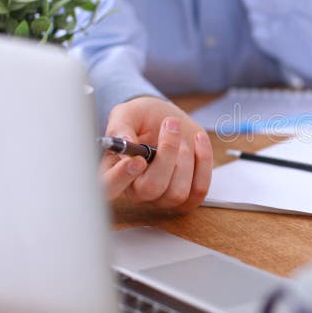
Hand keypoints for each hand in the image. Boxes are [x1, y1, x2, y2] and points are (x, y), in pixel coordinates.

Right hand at [101, 96, 212, 211]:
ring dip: (185, 157)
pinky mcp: (188, 196)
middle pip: (150, 189)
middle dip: (166, 155)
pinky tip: (198, 139)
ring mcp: (162, 198)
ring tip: (181, 137)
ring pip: (177, 192)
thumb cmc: (143, 119)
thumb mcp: (127, 114)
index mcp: (113, 173)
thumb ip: (120, 126)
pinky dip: (203, 161)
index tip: (137, 159)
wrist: (169, 121)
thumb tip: (124, 141)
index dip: (121, 177)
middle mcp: (136, 191)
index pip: (108, 189)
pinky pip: (199, 189)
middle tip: (170, 126)